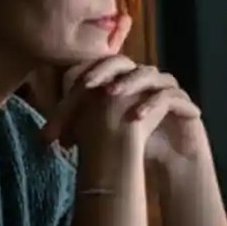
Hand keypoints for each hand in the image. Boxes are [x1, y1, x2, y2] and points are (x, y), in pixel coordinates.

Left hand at [38, 16, 205, 169]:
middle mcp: (145, 79)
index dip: (86, 73)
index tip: (68, 87)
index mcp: (124, 81)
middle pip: (123, 63)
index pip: (102, 67)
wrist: (173, 162)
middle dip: (104, 71)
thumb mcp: (103, 137)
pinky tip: (137, 116)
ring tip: (111, 94)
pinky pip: (168, 96)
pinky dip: (153, 103)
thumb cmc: (139, 146)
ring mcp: (166, 87)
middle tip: (88, 83)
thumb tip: (42, 137)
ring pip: (148, 74)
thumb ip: (78, 129)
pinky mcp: (183, 102)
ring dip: (129, 82)